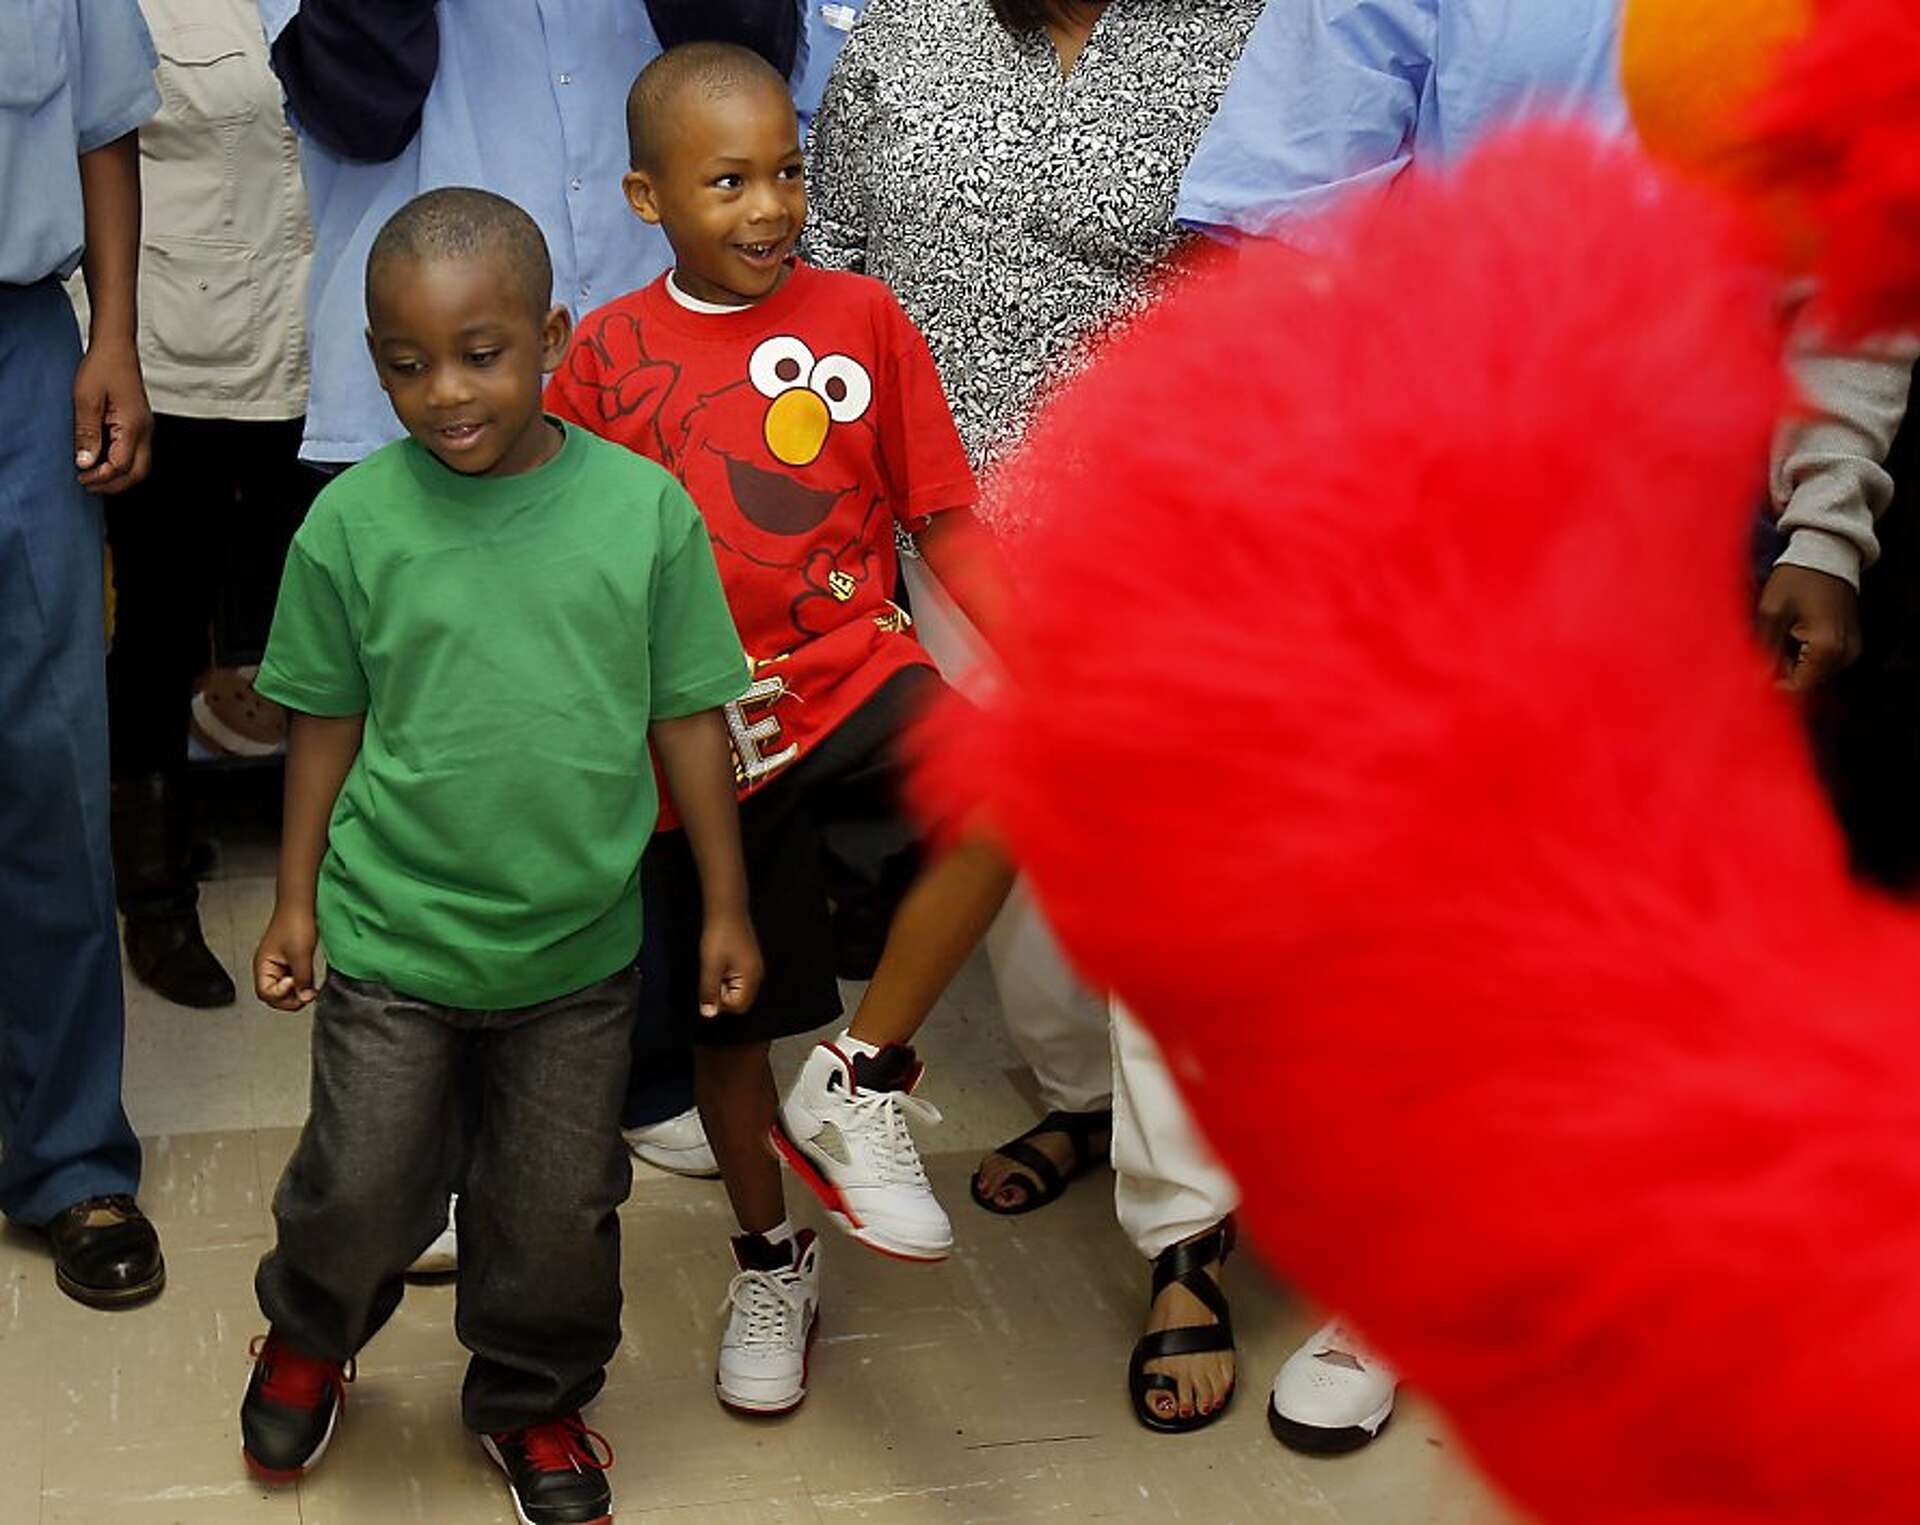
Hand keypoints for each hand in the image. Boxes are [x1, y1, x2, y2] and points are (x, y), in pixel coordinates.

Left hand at [72, 337, 152, 493]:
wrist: (116, 349)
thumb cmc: (102, 368)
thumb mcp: (86, 400)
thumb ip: (87, 433)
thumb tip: (86, 462)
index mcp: (132, 426)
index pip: (121, 465)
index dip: (101, 476)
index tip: (80, 476)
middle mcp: (144, 431)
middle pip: (137, 473)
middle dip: (114, 485)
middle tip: (89, 485)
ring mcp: (145, 429)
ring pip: (140, 467)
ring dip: (118, 477)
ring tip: (95, 477)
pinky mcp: (140, 426)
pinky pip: (137, 455)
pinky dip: (122, 466)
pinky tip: (104, 462)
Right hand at [255, 906, 319, 1011]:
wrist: (301, 906)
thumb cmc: (294, 923)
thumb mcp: (300, 955)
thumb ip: (302, 979)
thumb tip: (304, 997)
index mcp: (262, 966)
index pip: (266, 993)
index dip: (281, 994)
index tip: (294, 983)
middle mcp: (268, 968)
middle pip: (274, 996)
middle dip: (290, 999)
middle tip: (306, 995)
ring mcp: (279, 966)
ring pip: (285, 990)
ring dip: (297, 993)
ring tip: (310, 990)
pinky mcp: (289, 963)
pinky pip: (294, 981)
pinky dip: (302, 985)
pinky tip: (311, 984)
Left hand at [698, 912, 762, 1017]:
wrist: (726, 910)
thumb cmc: (719, 937)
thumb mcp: (710, 966)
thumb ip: (709, 992)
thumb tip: (708, 1015)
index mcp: (751, 978)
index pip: (738, 1006)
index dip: (721, 1001)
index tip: (711, 983)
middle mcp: (757, 975)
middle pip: (739, 1000)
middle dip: (723, 993)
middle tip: (712, 973)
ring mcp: (754, 968)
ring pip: (737, 989)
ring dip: (723, 984)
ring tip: (715, 965)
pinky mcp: (749, 961)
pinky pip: (737, 979)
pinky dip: (726, 976)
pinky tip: (720, 961)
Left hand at [1757, 564, 1862, 691]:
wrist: (1827, 553)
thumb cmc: (1798, 577)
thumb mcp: (1771, 611)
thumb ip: (1765, 649)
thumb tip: (1756, 681)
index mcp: (1827, 649)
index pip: (1798, 689)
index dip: (1772, 687)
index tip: (1751, 675)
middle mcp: (1845, 655)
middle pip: (1805, 684)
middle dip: (1780, 673)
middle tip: (1763, 649)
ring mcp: (1851, 651)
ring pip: (1812, 675)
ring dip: (1790, 664)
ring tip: (1779, 636)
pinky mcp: (1849, 644)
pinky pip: (1821, 663)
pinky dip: (1802, 656)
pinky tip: (1792, 635)